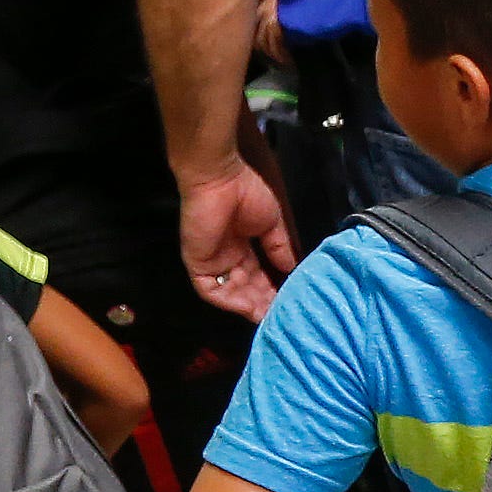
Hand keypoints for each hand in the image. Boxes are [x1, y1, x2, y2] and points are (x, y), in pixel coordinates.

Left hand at [175, 162, 295, 323]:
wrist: (221, 177)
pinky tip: (249, 308)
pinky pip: (211, 291)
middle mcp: (226, 257)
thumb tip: (294, 269)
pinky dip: (230, 302)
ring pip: (230, 293)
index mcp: (242, 247)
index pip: (257, 276)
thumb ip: (280, 249)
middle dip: (263, 302)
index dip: (272, 290)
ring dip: (249, 306)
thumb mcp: (271, 224)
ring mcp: (211, 261)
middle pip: (245, 288)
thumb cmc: (245, 192)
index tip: (289, 300)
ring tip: (269, 314)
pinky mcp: (197, 263)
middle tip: (282, 313)